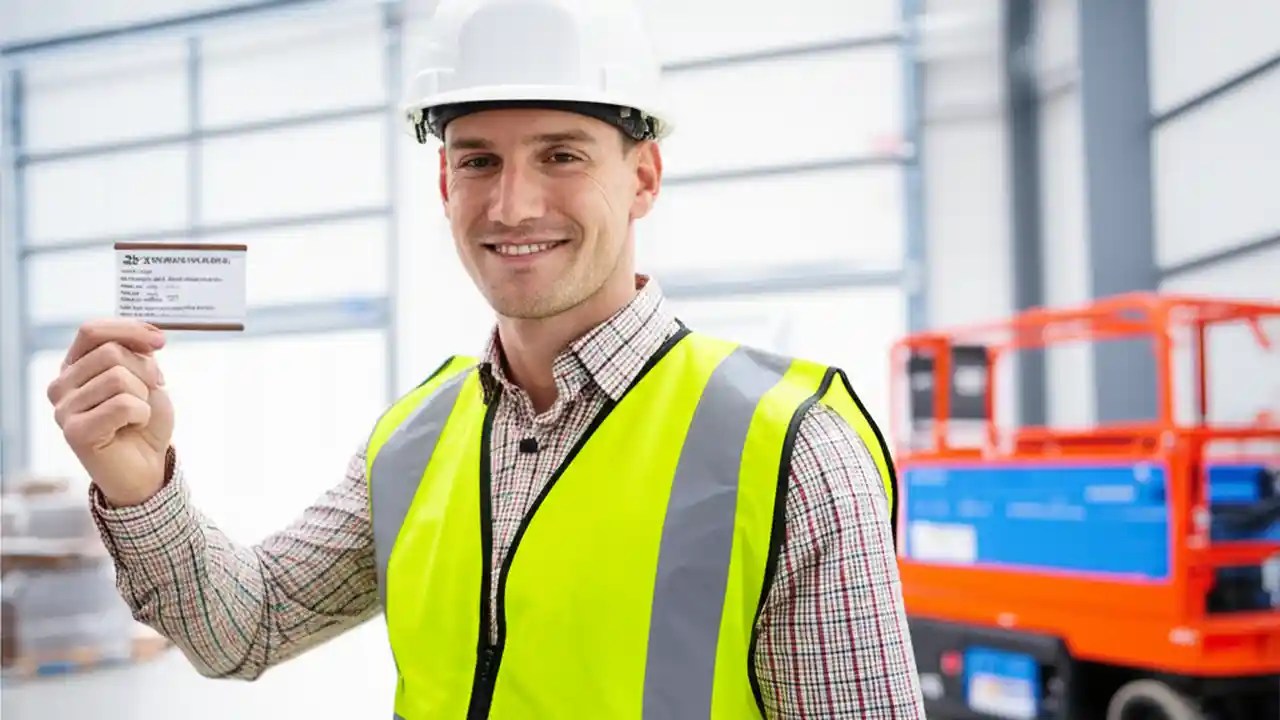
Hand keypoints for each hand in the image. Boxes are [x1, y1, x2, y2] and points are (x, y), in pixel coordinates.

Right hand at [48, 319, 172, 506]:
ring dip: (143, 397)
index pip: (92, 331)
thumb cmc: (144, 421)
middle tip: (149, 394)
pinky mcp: (74, 432)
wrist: (147, 467)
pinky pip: (123, 405)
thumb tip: (148, 335)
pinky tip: (132, 428)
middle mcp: (61, 386)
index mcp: (74, 367)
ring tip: (136, 416)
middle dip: (144, 371)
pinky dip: (141, 415)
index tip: (160, 341)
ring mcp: (63, 409)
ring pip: (119, 378)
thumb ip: (137, 353)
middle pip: (110, 352)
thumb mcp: (146, 378)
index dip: (129, 329)